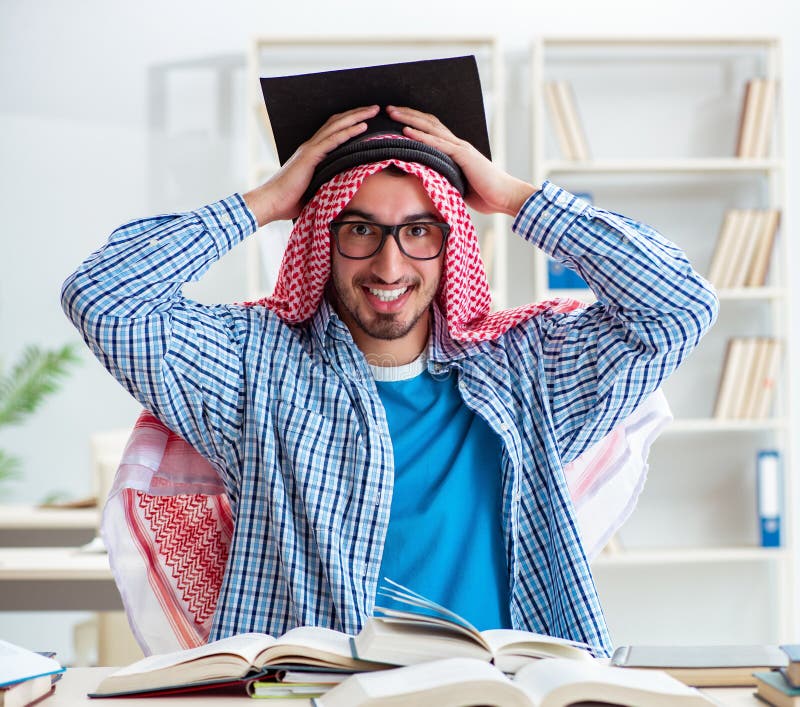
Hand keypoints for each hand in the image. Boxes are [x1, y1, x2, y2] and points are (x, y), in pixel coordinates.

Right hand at [244, 105, 379, 225]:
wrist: (272, 202)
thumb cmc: (289, 201)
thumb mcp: (314, 190)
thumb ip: (326, 185)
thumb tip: (342, 192)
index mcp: (311, 153)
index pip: (333, 131)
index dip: (349, 122)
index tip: (366, 119)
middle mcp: (311, 146)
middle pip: (337, 123)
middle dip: (357, 114)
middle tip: (375, 108)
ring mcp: (310, 149)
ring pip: (337, 126)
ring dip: (357, 117)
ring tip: (373, 111)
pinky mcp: (310, 156)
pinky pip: (334, 140)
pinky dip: (349, 132)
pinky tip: (362, 127)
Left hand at [385, 105, 536, 215]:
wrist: (504, 196)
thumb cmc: (485, 195)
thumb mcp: (458, 186)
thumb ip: (445, 180)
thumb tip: (429, 185)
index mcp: (456, 150)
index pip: (433, 130)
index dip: (415, 122)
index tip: (398, 119)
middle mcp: (458, 144)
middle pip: (429, 123)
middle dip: (408, 114)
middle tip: (389, 109)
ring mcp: (460, 148)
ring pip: (430, 128)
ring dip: (409, 119)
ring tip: (392, 113)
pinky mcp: (462, 156)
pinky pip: (437, 143)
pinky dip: (420, 136)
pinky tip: (406, 131)